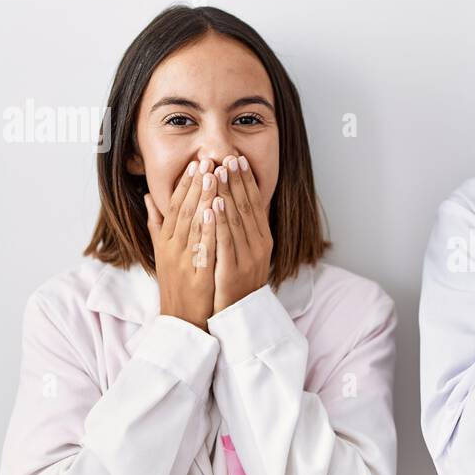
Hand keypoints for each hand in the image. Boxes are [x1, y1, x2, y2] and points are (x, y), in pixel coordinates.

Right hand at [145, 159, 216, 331]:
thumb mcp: (162, 251)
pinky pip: (202, 248)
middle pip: (183, 209)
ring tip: (213, 176)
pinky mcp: (196, 275)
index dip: (185, 183)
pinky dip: (207, 228)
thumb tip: (147, 197)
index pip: (174, 206)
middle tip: (207, 159)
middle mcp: (171, 247)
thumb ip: (155, 224)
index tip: (196, 163)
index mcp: (165, 240)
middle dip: (196, 183)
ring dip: (203, 198)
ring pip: (192, 224)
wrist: (182, 320)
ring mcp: (183, 261)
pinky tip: (215, 211)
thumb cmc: (176, 283)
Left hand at [211, 154, 272, 314]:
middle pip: (247, 207)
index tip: (237, 160)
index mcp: (262, 239)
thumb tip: (227, 204)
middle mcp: (259, 246)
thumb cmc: (237, 284)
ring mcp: (247, 259)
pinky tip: (212, 205)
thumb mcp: (242, 253)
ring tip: (218, 172)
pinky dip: (219, 222)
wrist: (241, 318)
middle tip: (227, 157)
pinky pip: (225, 242)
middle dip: (236, 181)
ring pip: (236, 221)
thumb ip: (237, 229)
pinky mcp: (233, 271)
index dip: (246, 181)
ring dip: (227, 194)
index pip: (254, 204)